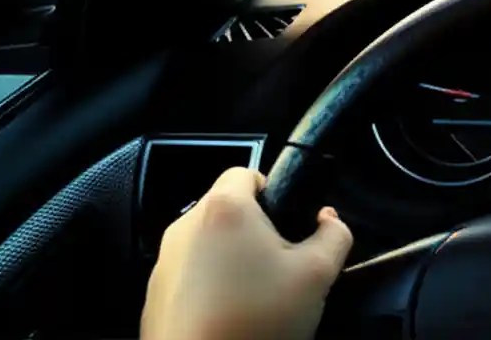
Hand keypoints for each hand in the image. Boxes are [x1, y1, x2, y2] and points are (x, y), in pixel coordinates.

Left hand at [142, 167, 352, 339]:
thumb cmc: (256, 320)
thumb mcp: (317, 275)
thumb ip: (335, 235)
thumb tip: (330, 221)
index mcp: (224, 209)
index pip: (247, 171)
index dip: (273, 191)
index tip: (286, 223)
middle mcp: (185, 225)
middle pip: (227, 209)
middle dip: (254, 230)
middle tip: (278, 266)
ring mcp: (165, 261)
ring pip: (208, 243)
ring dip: (230, 258)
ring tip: (253, 296)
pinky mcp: (155, 293)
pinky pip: (190, 274)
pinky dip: (209, 285)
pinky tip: (229, 314)